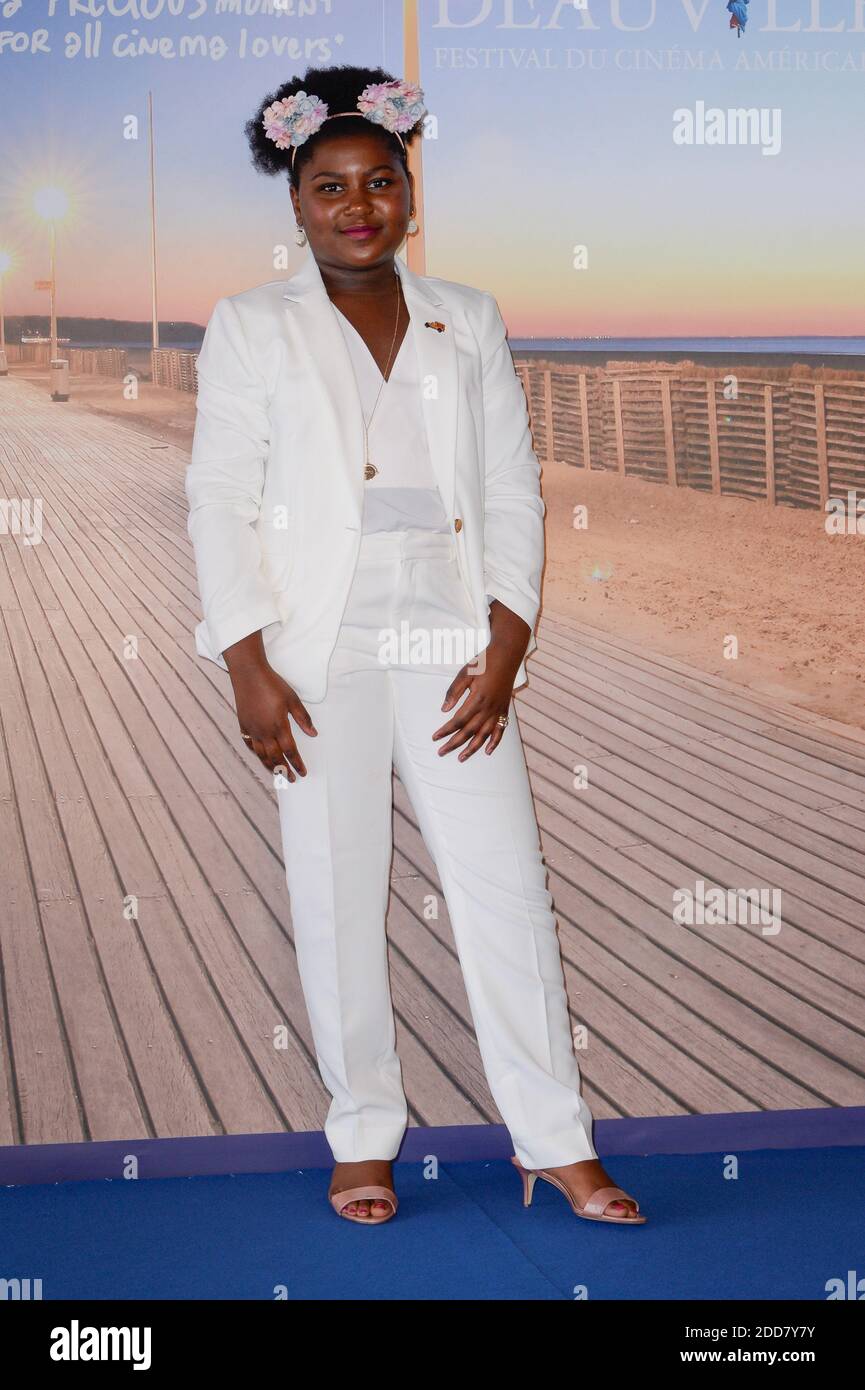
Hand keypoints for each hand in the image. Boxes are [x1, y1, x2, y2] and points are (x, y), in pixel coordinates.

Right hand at [232, 663, 316, 782]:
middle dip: (284, 770)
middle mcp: (264, 732)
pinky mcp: (243, 725)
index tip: (302, 772)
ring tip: (276, 774)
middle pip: (275, 757)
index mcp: (279, 726)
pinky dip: (255, 753)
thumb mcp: (293, 699)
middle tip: (291, 779)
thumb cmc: (272, 684)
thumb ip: (303, 719)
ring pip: (261, 754)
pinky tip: (260, 756)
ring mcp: (252, 729)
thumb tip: (313, 733)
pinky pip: (249, 744)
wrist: (249, 674)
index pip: (290, 751)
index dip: (297, 763)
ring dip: (270, 766)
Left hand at [433, 599, 528, 758]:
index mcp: (477, 699)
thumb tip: (444, 709)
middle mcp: (488, 708)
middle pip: (469, 731)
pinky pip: (500, 730)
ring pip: (484, 735)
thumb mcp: (465, 673)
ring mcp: (498, 711)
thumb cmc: (484, 662)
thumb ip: (454, 692)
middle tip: (441, 752)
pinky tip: (487, 752)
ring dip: (472, 748)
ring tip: (461, 758)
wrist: (507, 656)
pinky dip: (495, 742)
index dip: (445, 730)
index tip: (435, 737)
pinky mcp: (504, 710)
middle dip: (454, 743)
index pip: (458, 720)